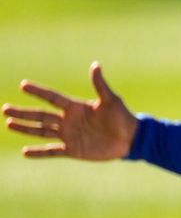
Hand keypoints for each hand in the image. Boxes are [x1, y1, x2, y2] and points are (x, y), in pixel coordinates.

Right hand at [3, 62, 137, 159]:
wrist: (131, 139)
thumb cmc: (123, 117)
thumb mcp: (111, 100)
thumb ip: (100, 85)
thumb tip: (95, 65)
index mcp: (76, 107)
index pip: (52, 98)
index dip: (39, 92)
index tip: (23, 85)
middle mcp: (68, 120)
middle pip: (41, 115)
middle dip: (23, 112)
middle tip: (5, 109)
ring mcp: (69, 135)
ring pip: (42, 131)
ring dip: (25, 128)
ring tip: (9, 123)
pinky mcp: (73, 150)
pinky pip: (52, 151)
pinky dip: (39, 152)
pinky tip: (25, 152)